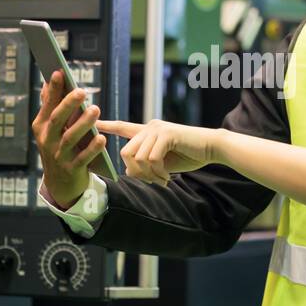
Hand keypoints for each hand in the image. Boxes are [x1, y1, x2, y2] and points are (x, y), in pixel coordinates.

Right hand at [30, 70, 106, 208]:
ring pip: (70, 138)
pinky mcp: (71, 170)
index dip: (53, 90)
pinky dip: (92, 148)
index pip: (47, 105)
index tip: (59, 72)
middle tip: (81, 91)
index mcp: (41, 127)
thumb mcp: (51, 129)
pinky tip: (102, 138)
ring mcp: (58, 156)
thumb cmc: (58, 147)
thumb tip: (50, 81)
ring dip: (83, 123)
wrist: (60, 184)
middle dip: (68, 104)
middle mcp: (47, 141)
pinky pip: (83, 158)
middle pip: (57, 120)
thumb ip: (51, 106)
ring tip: (95, 109)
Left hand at [97, 119, 220, 185]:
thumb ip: (145, 164)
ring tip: (162, 180)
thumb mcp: (162, 163)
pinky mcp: (166, 134)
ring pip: (138, 157)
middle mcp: (150, 127)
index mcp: (147, 132)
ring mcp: (157, 129)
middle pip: (126, 153)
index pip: (123, 127)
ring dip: (149, 175)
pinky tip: (167, 177)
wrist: (211, 148)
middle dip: (137, 173)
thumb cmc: (188, 155)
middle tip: (153, 181)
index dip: (107, 126)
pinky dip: (158, 172)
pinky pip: (151, 158)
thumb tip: (128, 171)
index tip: (94, 123)